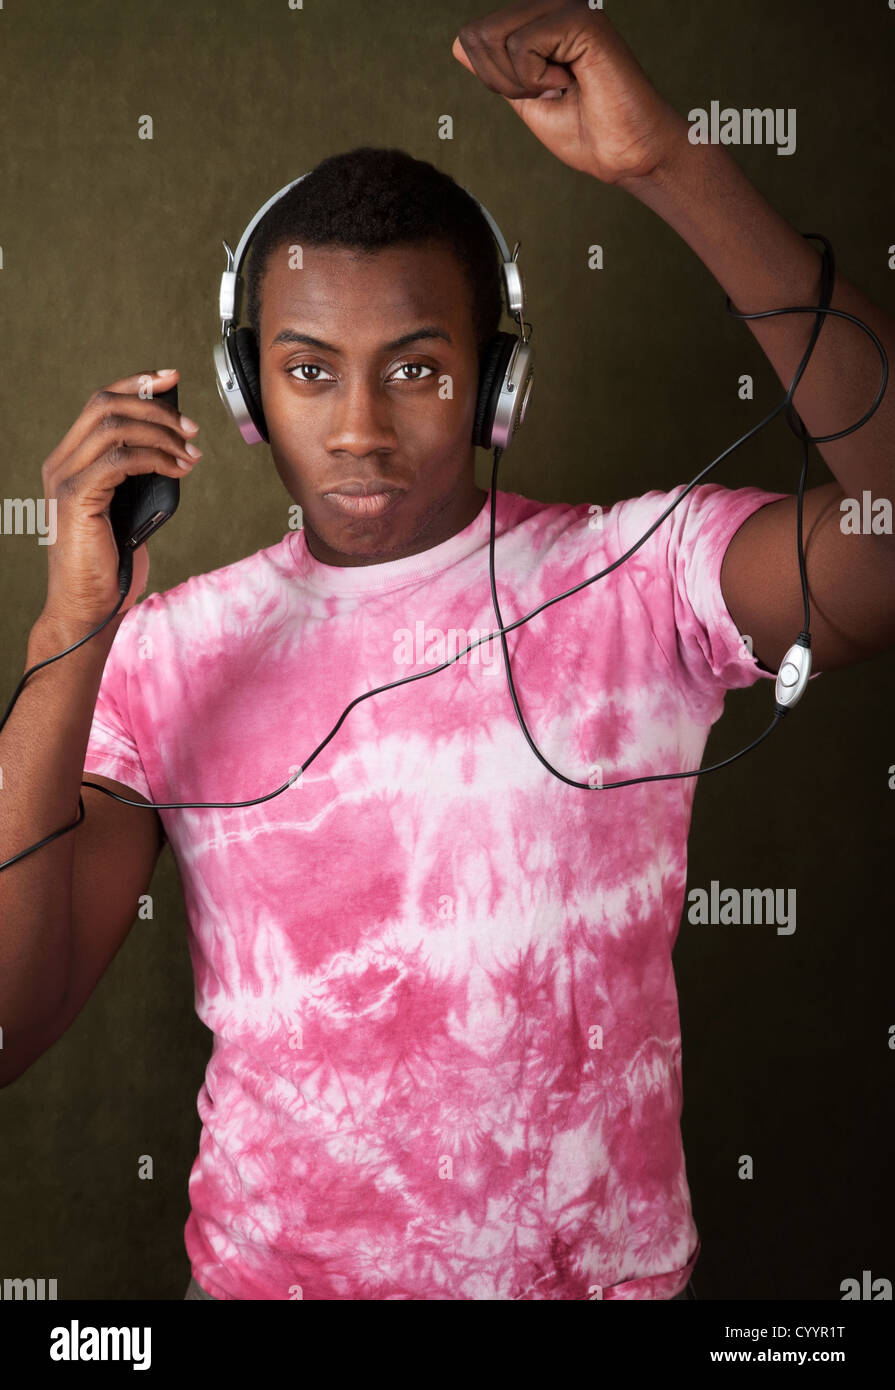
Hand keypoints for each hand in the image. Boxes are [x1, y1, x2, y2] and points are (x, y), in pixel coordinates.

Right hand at [39, 368, 199, 633]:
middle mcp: (61, 464)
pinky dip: (155, 458)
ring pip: (114, 427)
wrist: (87, 607)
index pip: (100, 403)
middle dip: (155, 407)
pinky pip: (120, 459)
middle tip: (191, 427)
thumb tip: (175, 448)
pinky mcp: (77, 498)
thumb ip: (138, 476)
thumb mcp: (128, 508)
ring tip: (191, 453)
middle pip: (106, 405)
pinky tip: (178, 469)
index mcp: (70, 461)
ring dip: (162, 434)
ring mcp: (65, 479)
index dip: (136, 384)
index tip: (171, 379)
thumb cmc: (109, 565)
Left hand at [452, 0, 685, 185]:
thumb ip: (497, 71)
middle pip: (475, 35)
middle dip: (502, 82)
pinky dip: (537, 79)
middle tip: (549, 93)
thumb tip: (459, 44)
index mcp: (541, 21)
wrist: (628, 155)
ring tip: (562, 88)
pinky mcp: (580, 19)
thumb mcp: (526, 101)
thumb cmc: (589, 134)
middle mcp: (553, 6)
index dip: (493, 79)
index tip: (538, 94)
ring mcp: (567, 8)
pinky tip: (571, 82)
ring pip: (492, 38)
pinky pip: (521, 47)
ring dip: (520, 82)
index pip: (473, 37)